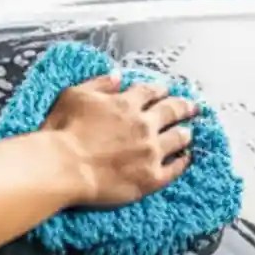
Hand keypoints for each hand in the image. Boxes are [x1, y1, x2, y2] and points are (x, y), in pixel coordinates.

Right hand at [40, 72, 197, 206]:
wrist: (64, 167)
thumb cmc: (63, 132)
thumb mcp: (74, 96)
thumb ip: (98, 84)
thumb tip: (117, 76)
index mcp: (126, 104)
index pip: (149, 92)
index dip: (159, 89)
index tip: (165, 90)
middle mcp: (144, 125)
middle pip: (170, 111)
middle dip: (182, 107)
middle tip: (191, 107)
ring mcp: (150, 152)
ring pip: (177, 138)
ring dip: (184, 133)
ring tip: (188, 132)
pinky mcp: (151, 178)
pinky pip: (175, 169)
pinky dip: (182, 162)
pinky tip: (185, 159)